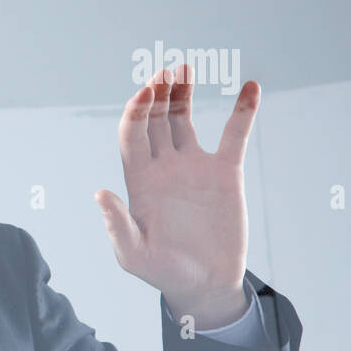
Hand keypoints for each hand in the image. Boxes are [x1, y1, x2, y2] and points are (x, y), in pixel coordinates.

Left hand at [94, 64, 257, 329]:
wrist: (205, 284)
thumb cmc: (163, 272)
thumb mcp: (134, 255)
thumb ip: (118, 225)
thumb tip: (100, 193)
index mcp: (138, 181)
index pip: (132, 136)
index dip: (136, 113)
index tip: (145, 93)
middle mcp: (163, 167)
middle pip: (155, 120)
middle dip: (156, 95)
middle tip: (163, 71)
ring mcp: (193, 167)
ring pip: (183, 120)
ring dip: (182, 93)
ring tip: (183, 67)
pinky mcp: (225, 173)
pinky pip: (234, 135)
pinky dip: (243, 111)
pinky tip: (251, 86)